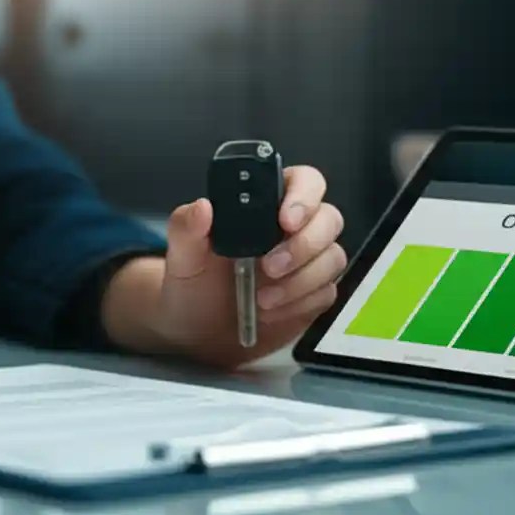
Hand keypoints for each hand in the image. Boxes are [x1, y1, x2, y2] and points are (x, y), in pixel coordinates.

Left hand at [106, 166, 345, 368]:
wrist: (199, 333)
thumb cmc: (193, 285)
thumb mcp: (182, 257)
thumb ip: (186, 229)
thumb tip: (202, 207)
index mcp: (265, 204)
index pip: (303, 181)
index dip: (303, 196)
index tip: (286, 220)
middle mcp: (293, 228)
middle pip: (329, 218)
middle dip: (305, 244)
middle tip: (269, 267)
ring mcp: (308, 260)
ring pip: (333, 256)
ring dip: (302, 279)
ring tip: (263, 299)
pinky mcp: (315, 292)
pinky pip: (326, 292)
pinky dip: (300, 303)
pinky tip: (270, 312)